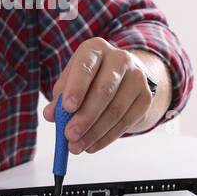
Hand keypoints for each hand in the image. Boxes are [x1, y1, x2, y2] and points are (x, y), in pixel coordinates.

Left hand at [43, 38, 166, 153]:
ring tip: (77, 146)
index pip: (86, 66)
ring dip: (94, 132)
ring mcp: (136, 77)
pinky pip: (126, 122)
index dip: (76, 87)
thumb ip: (60, 97)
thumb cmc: (91, 78)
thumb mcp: (72, 80)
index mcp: (96, 49)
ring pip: (116, 109)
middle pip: (103, 90)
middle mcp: (119, 58)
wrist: (124, 77)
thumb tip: (51, 114)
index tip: (67, 108)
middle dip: (85, 117)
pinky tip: (92, 146)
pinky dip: (107, 137)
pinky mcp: (145, 97)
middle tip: (69, 135)